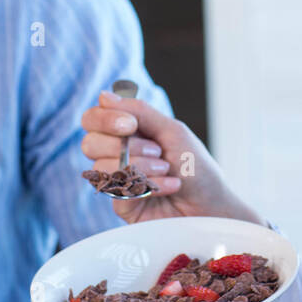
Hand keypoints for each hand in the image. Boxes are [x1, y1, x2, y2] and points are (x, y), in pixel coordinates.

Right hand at [80, 91, 265, 225]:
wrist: (212, 204)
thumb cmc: (196, 166)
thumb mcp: (171, 130)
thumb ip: (138, 112)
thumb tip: (104, 96)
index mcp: (126, 133)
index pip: (93, 119)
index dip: (105, 119)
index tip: (131, 124)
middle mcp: (117, 155)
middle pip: (89, 143)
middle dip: (125, 145)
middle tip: (156, 150)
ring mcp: (117, 182)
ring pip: (102, 166)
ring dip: (142, 165)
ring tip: (166, 169)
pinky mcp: (122, 205)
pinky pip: (117, 190)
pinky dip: (148, 184)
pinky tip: (168, 187)